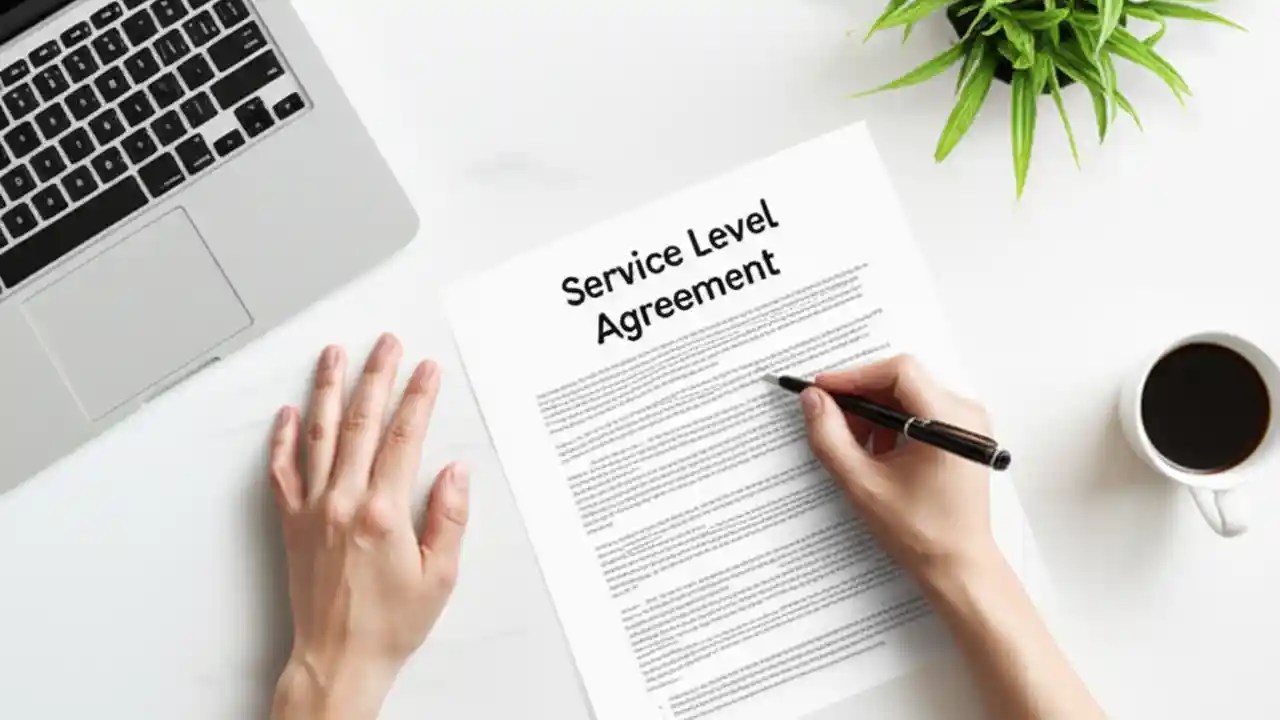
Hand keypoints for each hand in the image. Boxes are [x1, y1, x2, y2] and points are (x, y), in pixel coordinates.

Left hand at [267, 334, 468, 719]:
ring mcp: (312, 511)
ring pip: (318, 436)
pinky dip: (283, 439)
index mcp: (382, 512)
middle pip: (359, 423)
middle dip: (375, 377)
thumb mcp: (439, 576)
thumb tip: (454, 472)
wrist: (339, 660)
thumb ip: (448, 518)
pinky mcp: (292, 525)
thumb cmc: (389, 625)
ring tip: (334, 356)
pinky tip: (289, 413)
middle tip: (385, 345)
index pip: (403, 437)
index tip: (426, 371)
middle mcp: (342, 503)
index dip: (418, 398)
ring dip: (327, 390)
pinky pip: (282, 473)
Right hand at [799, 355, 997, 585]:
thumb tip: (813, 400)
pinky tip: (875, 452)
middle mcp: (965, 414)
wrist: (958, 565)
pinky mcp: (962, 435)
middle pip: (903, 380)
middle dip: (862, 397)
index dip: (855, 376)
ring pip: (908, 395)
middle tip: (832, 420)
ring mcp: (967, 424)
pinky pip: (920, 411)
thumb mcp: (863, 484)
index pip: (899, 371)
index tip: (823, 389)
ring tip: (855, 445)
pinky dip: (891, 424)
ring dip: (875, 413)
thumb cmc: (921, 533)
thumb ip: (831, 438)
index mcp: (949, 421)